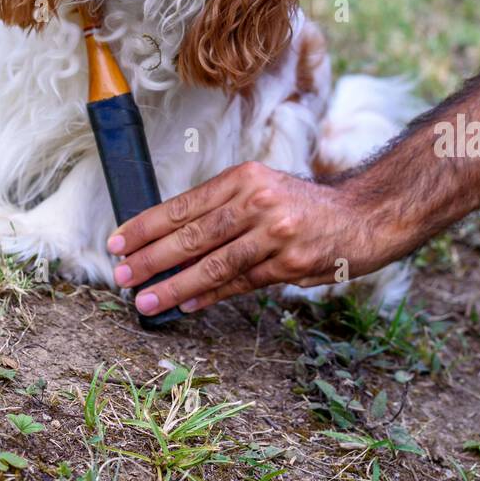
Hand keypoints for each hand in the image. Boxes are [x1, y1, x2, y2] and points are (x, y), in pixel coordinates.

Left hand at [106, 160, 397, 316]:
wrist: (362, 215)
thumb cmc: (302, 204)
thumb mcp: (261, 188)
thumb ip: (220, 209)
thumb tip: (168, 239)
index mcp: (244, 176)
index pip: (184, 204)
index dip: (146, 226)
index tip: (117, 243)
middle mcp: (257, 200)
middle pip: (192, 235)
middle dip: (151, 258)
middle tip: (121, 275)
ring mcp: (275, 233)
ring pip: (213, 264)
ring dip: (174, 285)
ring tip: (146, 300)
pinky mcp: (290, 263)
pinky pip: (240, 283)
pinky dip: (210, 295)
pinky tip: (186, 303)